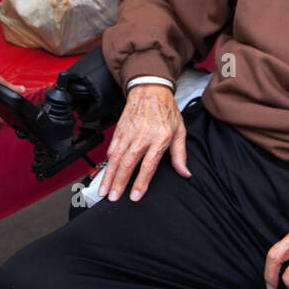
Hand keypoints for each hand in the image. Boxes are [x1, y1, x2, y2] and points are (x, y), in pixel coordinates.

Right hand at [97, 84, 188, 202]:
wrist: (150, 90)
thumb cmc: (166, 110)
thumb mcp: (180, 131)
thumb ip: (180, 155)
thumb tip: (185, 173)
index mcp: (159, 138)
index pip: (149, 164)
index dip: (141, 182)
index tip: (135, 196)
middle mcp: (142, 136)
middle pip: (128, 163)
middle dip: (118, 182)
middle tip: (112, 198)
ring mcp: (129, 133)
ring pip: (116, 157)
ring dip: (108, 175)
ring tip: (103, 190)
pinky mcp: (120, 130)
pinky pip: (112, 148)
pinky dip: (107, 162)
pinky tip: (104, 173)